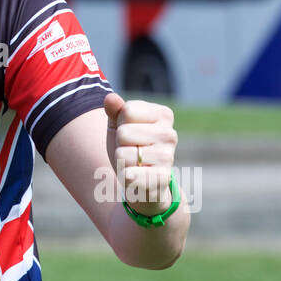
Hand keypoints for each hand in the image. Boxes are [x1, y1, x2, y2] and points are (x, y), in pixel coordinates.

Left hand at [103, 92, 176, 215]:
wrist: (142, 183)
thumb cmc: (130, 148)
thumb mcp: (119, 125)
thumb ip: (114, 110)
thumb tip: (110, 98)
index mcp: (163, 114)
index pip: (128, 110)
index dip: (120, 123)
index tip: (130, 132)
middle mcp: (170, 134)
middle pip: (124, 132)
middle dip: (120, 144)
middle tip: (131, 151)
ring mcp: (168, 157)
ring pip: (123, 154)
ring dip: (122, 161)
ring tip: (133, 164)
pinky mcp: (162, 179)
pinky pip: (130, 174)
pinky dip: (125, 177)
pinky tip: (134, 178)